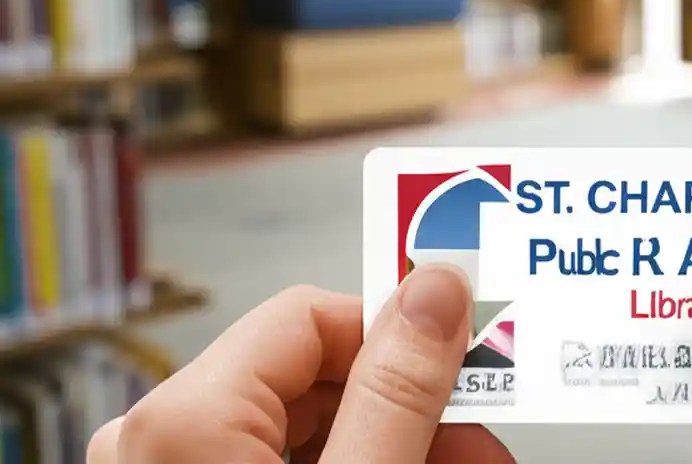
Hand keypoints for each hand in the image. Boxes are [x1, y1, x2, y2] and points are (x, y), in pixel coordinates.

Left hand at [88, 265, 512, 463]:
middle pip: (318, 376)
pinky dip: (358, 463)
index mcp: (185, 419)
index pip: (312, 316)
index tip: (474, 351)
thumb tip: (437, 288)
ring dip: (401, 438)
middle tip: (485, 429)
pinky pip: (287, 462)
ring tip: (470, 461)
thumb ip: (397, 391)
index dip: (403, 332)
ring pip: (311, 427)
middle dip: (416, 401)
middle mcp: (163, 440)